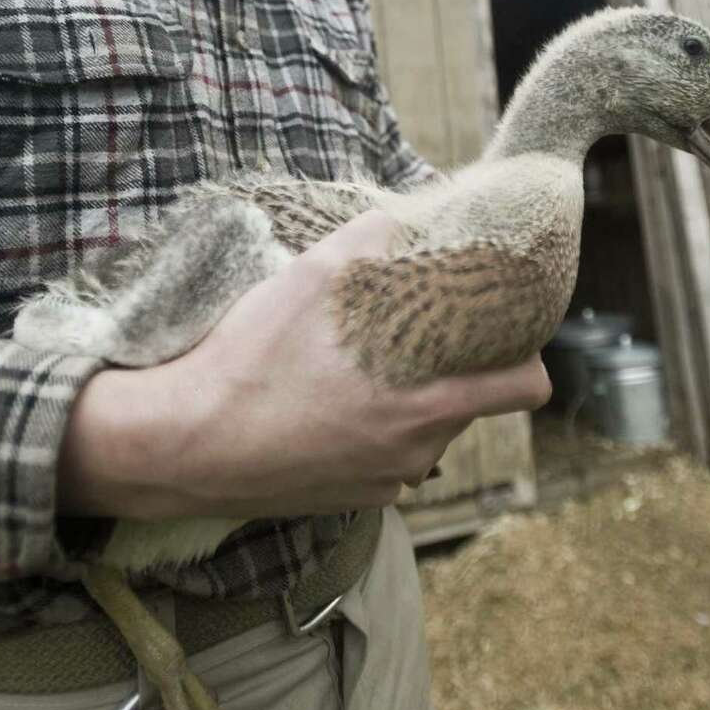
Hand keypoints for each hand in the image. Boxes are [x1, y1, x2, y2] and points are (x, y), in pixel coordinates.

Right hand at [58, 209, 550, 519]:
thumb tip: (410, 209)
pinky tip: (330, 408)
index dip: (526, 355)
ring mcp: (381, 483)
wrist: (182, 445)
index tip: (507, 331)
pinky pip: (381, 461)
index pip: (527, 387)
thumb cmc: (250, 360)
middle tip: (432, 340)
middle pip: (473, 407)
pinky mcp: (346, 500)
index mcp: (428, 403)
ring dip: (411, 405)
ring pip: (424, 436)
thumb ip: (374, 239)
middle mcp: (416, 452)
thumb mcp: (312, 278)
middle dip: (462, 375)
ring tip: (366, 369)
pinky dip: (370, 435)